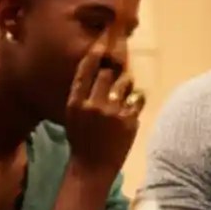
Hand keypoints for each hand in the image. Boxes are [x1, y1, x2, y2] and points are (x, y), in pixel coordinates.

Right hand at [65, 42, 143, 172]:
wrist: (92, 167)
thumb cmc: (82, 139)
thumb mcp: (73, 114)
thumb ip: (82, 93)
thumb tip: (97, 69)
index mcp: (76, 102)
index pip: (85, 70)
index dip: (95, 54)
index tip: (102, 42)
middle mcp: (93, 105)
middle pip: (107, 72)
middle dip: (114, 67)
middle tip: (118, 63)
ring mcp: (112, 113)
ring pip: (125, 82)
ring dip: (127, 81)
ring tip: (124, 89)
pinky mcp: (129, 121)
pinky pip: (137, 98)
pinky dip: (136, 98)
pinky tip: (133, 103)